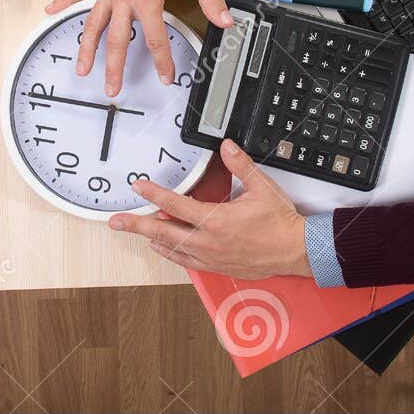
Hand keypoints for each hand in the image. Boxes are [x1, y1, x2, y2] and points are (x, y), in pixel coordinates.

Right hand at [46, 0, 231, 95]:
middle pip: (117, 40)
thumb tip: (226, 21)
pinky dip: (64, 0)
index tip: (165, 77)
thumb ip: (212, 2)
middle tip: (112, 88)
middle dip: (114, 67)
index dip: (162, 61)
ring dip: (86, 47)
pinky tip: (50, 10)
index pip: (155, 39)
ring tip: (81, 68)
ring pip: (94, 23)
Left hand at [110, 141, 310, 278]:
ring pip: (173, 249)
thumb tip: (225, 146)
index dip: (154, 195)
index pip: (176, 205)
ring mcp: (212, 257)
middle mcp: (209, 242)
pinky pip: (187, 262)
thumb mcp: (261, 187)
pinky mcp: (218, 267)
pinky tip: (164, 249)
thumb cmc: (280, 223)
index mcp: (216, 220)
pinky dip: (172, 254)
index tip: (139, 187)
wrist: (296, 251)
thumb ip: (240, 165)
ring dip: (153, 239)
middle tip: (116, 222)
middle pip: (165, 232)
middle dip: (138, 226)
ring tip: (137, 232)